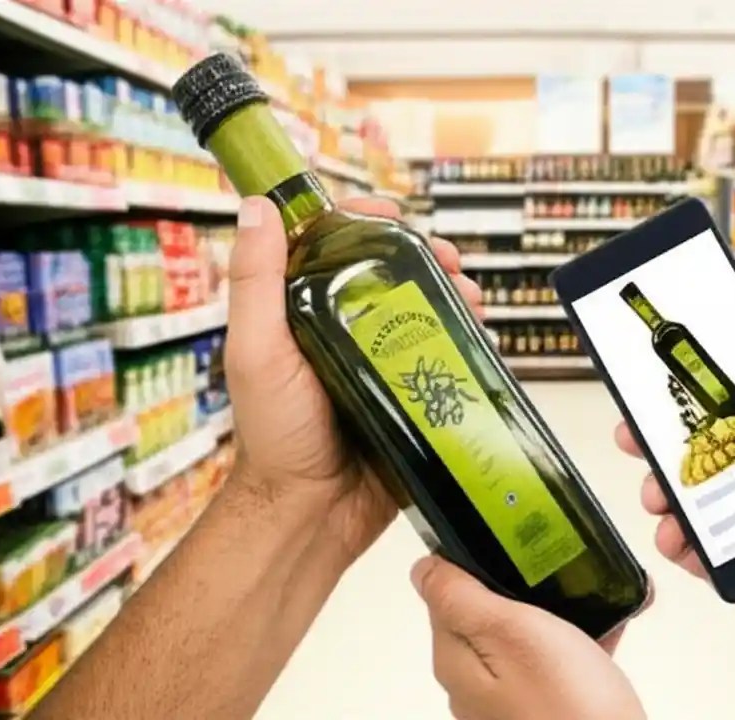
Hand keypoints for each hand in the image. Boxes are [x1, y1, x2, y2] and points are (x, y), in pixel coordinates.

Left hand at [227, 196, 482, 563]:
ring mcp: (382, 363)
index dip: (364, 221)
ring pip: (424, 313)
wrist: (314, 512)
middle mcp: (344, 331)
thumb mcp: (257, 352)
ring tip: (472, 299)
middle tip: (450, 261)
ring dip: (453, 295)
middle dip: (426, 258)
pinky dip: (465, 340)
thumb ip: (255, 283)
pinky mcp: (413, 395)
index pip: (334, 247)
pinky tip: (479, 335)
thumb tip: (260, 206)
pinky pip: (443, 359)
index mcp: (304, 313)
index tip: (392, 215)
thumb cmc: (276, 435)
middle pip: (390, 275)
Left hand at [411, 556, 644, 719]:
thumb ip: (461, 597)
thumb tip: (423, 567)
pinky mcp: (546, 706)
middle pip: (489, 612)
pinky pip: (558, 659)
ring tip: (594, 593)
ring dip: (559, 610)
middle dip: (525, 585)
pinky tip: (607, 624)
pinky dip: (581, 637)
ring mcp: (511, 698)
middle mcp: (474, 684)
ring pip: (528, 633)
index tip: (517, 547)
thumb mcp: (509, 632)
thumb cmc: (567, 705)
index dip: (479, 562)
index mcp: (455, 660)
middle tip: (562, 567)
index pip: (448, 591)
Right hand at [616, 362, 734, 718]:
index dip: (726, 402)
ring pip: (704, 507)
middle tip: (641, 428)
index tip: (691, 383)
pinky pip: (706, 559)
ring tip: (656, 488)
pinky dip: (678, 544)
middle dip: (676, 441)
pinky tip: (673, 534)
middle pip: (723, 460)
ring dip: (669, 491)